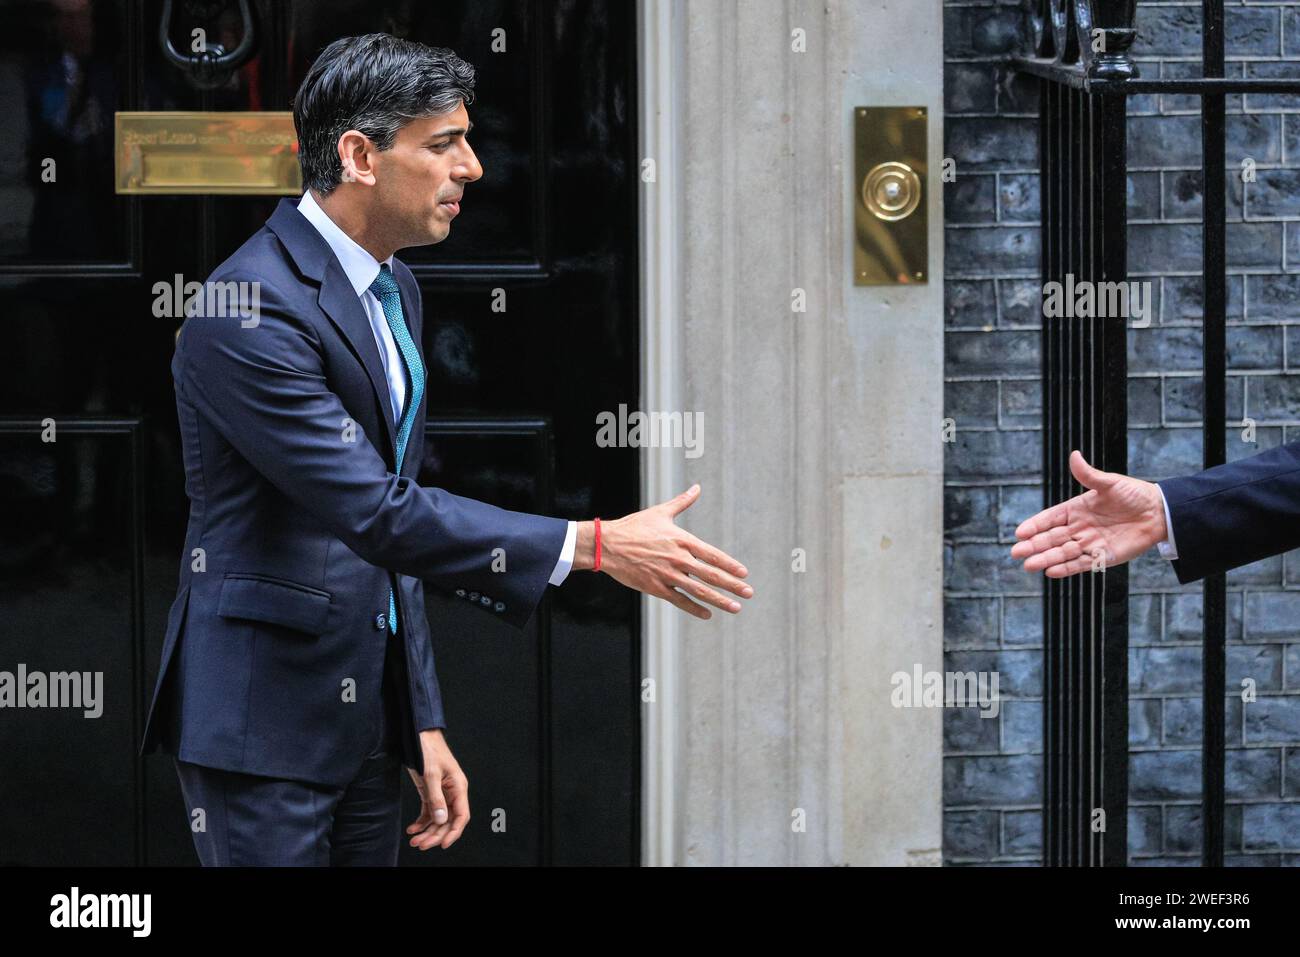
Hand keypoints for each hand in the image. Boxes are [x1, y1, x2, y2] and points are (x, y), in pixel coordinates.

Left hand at [405, 729, 468, 849]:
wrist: (420, 735)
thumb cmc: (429, 750)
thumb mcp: (431, 774)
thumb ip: (436, 798)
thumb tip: (441, 820)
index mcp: (458, 787)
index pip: (461, 816)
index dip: (453, 832)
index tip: (442, 844)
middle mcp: (452, 792)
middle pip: (448, 821)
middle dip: (435, 835)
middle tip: (420, 844)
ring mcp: (441, 793)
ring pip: (438, 818)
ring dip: (427, 831)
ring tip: (414, 840)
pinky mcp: (430, 791)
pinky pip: (429, 811)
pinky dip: (421, 822)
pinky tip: (412, 829)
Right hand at [578, 484, 753, 618]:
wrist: (607, 544)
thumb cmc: (634, 526)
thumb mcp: (660, 512)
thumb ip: (682, 502)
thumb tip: (697, 488)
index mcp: (681, 540)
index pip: (712, 555)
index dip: (730, 565)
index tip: (744, 573)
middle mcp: (678, 558)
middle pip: (710, 574)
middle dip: (732, 585)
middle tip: (749, 592)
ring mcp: (667, 574)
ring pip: (698, 590)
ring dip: (719, 600)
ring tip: (736, 607)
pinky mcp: (655, 587)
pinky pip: (679, 600)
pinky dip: (694, 608)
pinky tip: (707, 614)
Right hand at [1011, 450, 1167, 576]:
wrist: (1160, 512)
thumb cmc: (1134, 494)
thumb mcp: (1110, 483)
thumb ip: (1089, 474)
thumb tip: (1074, 455)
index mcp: (1076, 509)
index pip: (1050, 518)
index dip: (1035, 525)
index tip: (1020, 532)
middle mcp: (1079, 527)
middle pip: (1051, 538)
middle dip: (1033, 546)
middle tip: (1016, 552)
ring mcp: (1089, 543)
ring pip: (1062, 553)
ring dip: (1045, 559)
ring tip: (1029, 565)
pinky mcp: (1102, 557)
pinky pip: (1080, 564)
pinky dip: (1066, 569)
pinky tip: (1051, 572)